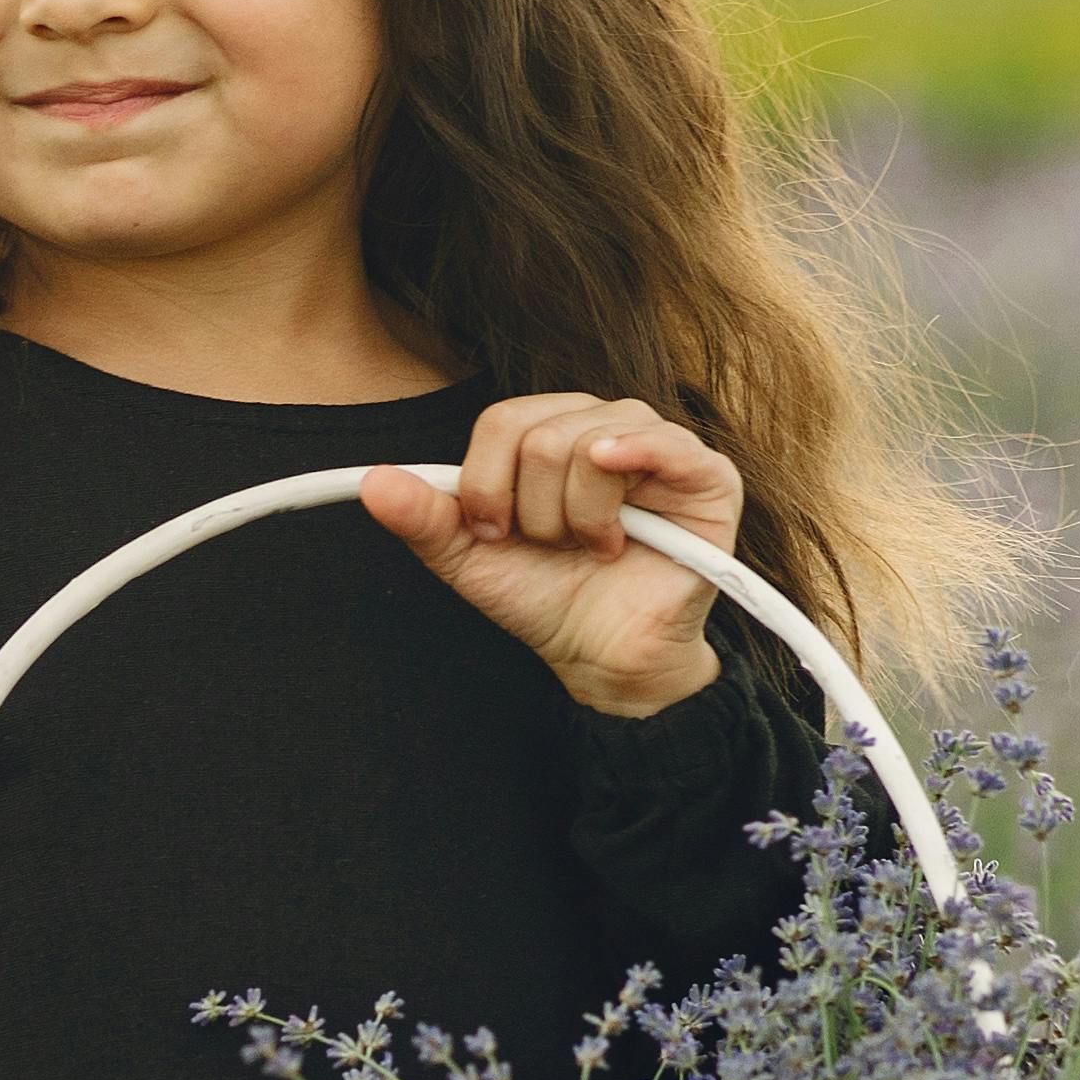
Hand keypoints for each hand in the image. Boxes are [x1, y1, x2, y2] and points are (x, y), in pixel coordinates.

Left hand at [363, 393, 737, 716]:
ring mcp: (658, 445)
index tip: (495, 534)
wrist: (603, 658)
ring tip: (595, 548)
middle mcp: (604, 426)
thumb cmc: (546, 598)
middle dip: (532, 510)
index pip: (502, 421)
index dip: (487, 483)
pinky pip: (664, 440)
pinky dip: (632, 459)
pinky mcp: (706, 477)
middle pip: (540, 433)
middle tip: (556, 547)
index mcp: (551, 434)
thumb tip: (373, 482)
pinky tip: (616, 498)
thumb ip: (425, 519)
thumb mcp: (471, 560)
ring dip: (576, 517)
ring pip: (588, 442)